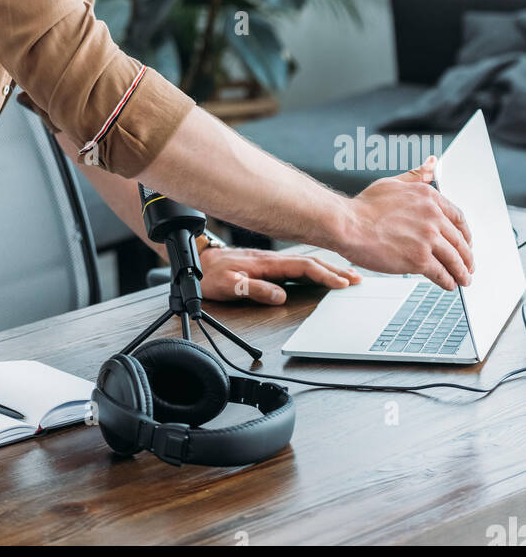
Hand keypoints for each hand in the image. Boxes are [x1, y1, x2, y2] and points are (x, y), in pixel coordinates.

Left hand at [198, 246, 361, 304]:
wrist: (199, 261)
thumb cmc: (211, 274)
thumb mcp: (227, 284)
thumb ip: (252, 289)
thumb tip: (280, 296)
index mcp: (266, 263)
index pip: (302, 267)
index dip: (324, 275)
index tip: (341, 284)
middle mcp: (272, 260)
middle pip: (311, 262)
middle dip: (336, 270)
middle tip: (358, 279)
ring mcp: (273, 262)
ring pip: (307, 262)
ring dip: (329, 268)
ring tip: (349, 276)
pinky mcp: (271, 266)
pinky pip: (299, 265)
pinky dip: (316, 268)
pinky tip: (324, 273)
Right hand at [343, 156, 473, 289]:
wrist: (347, 224)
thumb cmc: (364, 206)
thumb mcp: (393, 183)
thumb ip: (416, 176)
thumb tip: (433, 163)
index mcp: (428, 196)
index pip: (458, 218)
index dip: (465, 234)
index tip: (466, 242)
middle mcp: (432, 216)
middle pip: (460, 241)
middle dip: (466, 256)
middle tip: (468, 265)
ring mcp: (427, 238)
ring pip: (454, 259)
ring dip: (461, 272)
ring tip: (463, 279)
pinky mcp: (419, 259)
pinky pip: (442, 273)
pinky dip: (448, 281)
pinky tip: (448, 284)